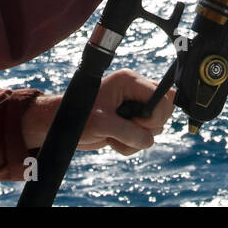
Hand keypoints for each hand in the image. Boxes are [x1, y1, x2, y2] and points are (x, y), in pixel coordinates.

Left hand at [21, 69, 174, 154]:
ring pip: (154, 130)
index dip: (154, 115)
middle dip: (146, 128)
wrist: (63, 129)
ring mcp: (134, 110)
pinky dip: (129, 146)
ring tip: (112, 135)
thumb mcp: (103, 124)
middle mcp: (135, 93)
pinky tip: (111, 141)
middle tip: (124, 128)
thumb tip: (149, 141)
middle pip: (164, 113)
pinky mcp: (130, 124)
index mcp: (130, 82)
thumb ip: (130, 132)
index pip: (163, 97)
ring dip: (135, 140)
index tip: (136, 122)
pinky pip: (144, 140)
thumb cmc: (78, 116)